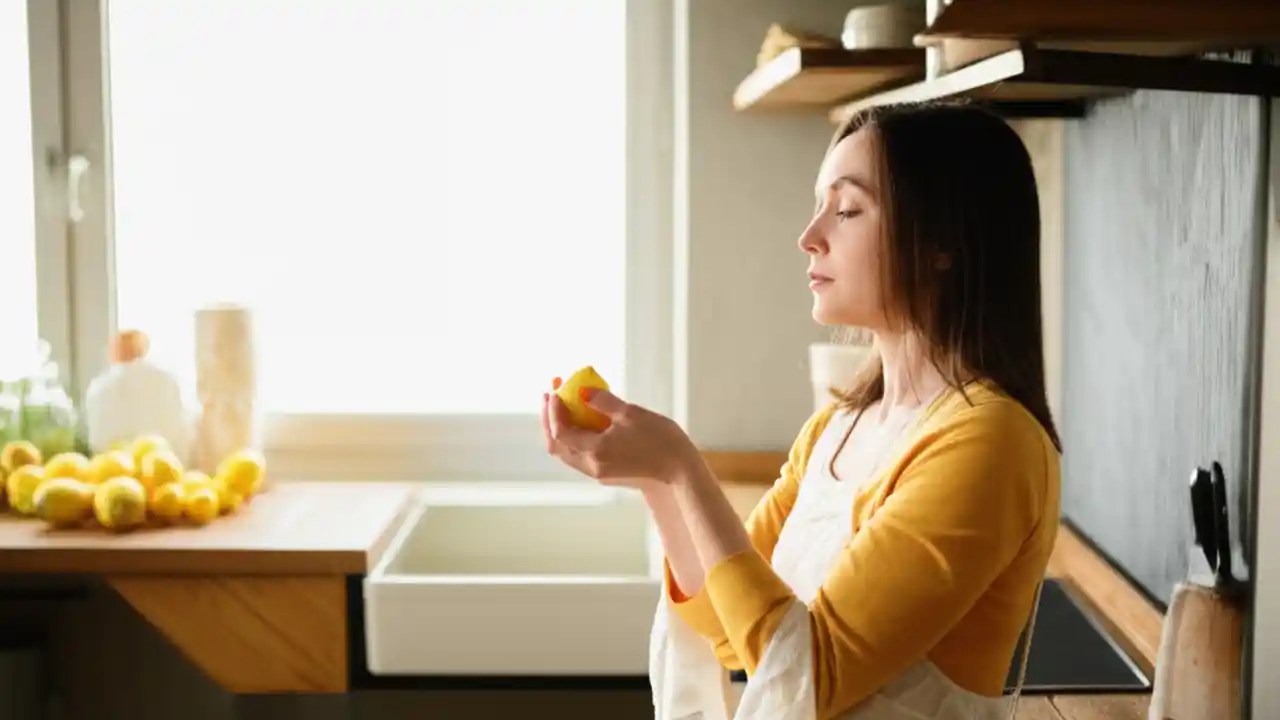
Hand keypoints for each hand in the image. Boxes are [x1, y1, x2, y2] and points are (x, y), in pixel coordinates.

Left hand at [540, 386, 700, 488]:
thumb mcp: (631, 413)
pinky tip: (582, 421)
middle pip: (557, 447)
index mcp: (595, 452)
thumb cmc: (660, 440)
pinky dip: (574, 438)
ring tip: (563, 406)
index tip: (555, 391)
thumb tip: (582, 391)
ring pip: (567, 454)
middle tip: (550, 397)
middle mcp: (592, 466)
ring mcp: (599, 473)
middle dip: (550, 421)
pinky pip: (581, 456)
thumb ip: (603, 402)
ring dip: (561, 430)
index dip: (554, 411)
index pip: (561, 432)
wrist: (680, 470)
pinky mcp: (607, 474)